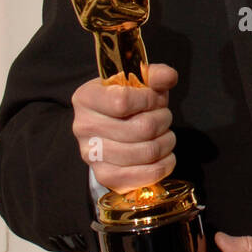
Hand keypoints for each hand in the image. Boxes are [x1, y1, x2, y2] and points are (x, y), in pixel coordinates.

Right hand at [71, 62, 176, 192]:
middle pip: (142, 129)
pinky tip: (164, 156)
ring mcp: (92, 155)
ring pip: (147, 152)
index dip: (150, 100)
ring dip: (166, 142)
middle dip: (164, 121)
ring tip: (164, 135)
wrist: (110, 127)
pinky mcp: (106, 176)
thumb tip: (168, 77)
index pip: (123, 101)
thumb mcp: (137, 81)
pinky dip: (164, 165)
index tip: (156, 99)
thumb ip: (154, 75)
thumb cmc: (127, 102)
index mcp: (86, 98)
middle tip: (163, 118)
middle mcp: (83, 127)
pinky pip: (145, 176)